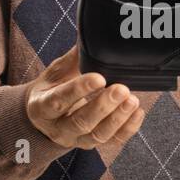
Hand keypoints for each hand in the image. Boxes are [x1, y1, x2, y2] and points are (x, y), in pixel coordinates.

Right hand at [27, 45, 144, 149]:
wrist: (47, 116)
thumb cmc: (52, 88)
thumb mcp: (55, 73)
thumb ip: (74, 58)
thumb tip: (91, 35)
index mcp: (42, 107)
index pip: (59, 100)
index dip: (79, 90)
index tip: (99, 77)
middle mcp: (58, 128)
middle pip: (81, 121)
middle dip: (103, 106)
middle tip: (121, 89)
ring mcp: (76, 139)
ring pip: (97, 135)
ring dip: (117, 118)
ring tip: (132, 100)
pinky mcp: (92, 144)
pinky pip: (112, 142)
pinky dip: (127, 129)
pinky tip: (137, 112)